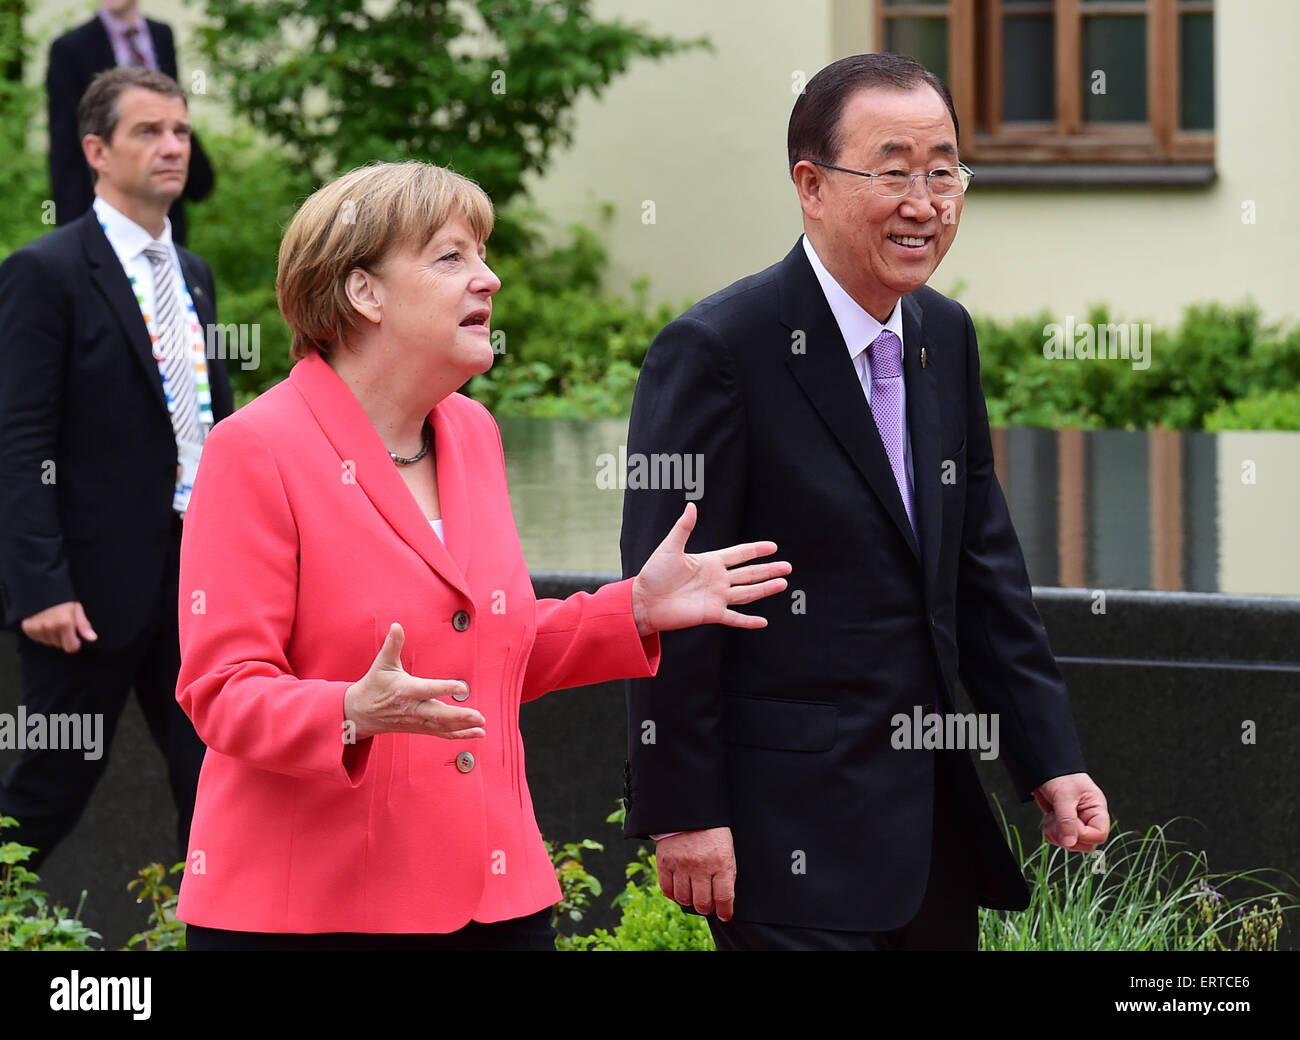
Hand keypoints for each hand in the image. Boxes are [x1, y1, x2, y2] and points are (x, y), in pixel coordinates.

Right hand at [21, 601, 96, 652]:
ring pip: (49, 643)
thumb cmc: (60, 598)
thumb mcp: (76, 608)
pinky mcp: (28, 628)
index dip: (75, 643)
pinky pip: (38, 639)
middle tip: (62, 624)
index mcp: (64, 622)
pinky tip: (43, 623)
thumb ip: (84, 625)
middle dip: (63, 638)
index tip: (75, 637)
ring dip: (52, 636)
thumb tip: (92, 638)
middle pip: (60, 645)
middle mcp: (50, 627)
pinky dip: (42, 634)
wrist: (38, 589)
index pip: (71, 648)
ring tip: (52, 621)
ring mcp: (37, 628)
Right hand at [344, 623, 486, 741]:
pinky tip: (477, 732)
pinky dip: (460, 734)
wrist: (359, 713)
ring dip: (463, 727)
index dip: (444, 688)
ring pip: (442, 726)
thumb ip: (392, 645)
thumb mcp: (382, 664)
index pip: (427, 689)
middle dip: (459, 716)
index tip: (462, 686)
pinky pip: (442, 734)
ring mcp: (417, 721)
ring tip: (481, 724)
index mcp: (405, 690)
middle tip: (478, 715)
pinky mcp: (421, 728)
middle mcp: (413, 708)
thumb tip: (396, 626)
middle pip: (438, 714)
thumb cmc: (374, 685)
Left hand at [631, 503, 790, 636]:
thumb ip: (684, 528)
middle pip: (749, 573)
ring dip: (765, 589)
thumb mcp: (670, 548)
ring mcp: (716, 597)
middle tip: (788, 566)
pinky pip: (734, 618)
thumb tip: (692, 506)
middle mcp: (717, 579)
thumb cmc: (653, 574)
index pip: (739, 554)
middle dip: (768, 569)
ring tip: (783, 583)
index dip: (755, 550)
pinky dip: (748, 621)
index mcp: (710, 562)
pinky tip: (763, 621)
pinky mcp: (711, 614)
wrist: (643, 601)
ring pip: (747, 593)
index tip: (773, 546)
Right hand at [655, 827, 735, 920]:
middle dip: (706, 908)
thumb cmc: (713, 833)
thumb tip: (724, 901)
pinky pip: (667, 889)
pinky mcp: (665, 862)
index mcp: (720, 862)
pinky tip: (679, 889)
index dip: (725, 911)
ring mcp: (681, 864)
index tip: (724, 915)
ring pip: (684, 899)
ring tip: (693, 894)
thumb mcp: (727, 851)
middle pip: (702, 903)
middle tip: (707, 904)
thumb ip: (726, 875)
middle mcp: (700, 866)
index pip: (724, 897)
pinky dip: (673, 894)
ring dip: (689, 901)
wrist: (690, 812)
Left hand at [1032, 772, 1109, 852]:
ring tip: (1051, 817)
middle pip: (1085, 843)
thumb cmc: (1059, 776)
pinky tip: (1048, 818)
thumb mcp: (1064, 796)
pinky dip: (1050, 832)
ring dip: (1057, 834)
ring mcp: (1076, 823)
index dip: (1083, 835)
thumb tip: (1070, 843)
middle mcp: (1088, 818)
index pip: (1099, 834)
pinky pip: (1059, 839)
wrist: (1044, 767)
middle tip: (1057, 820)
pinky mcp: (1063, 825)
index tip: (1070, 824)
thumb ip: (1067, 820)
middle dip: (1068, 836)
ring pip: (1071, 843)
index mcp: (1096, 809)